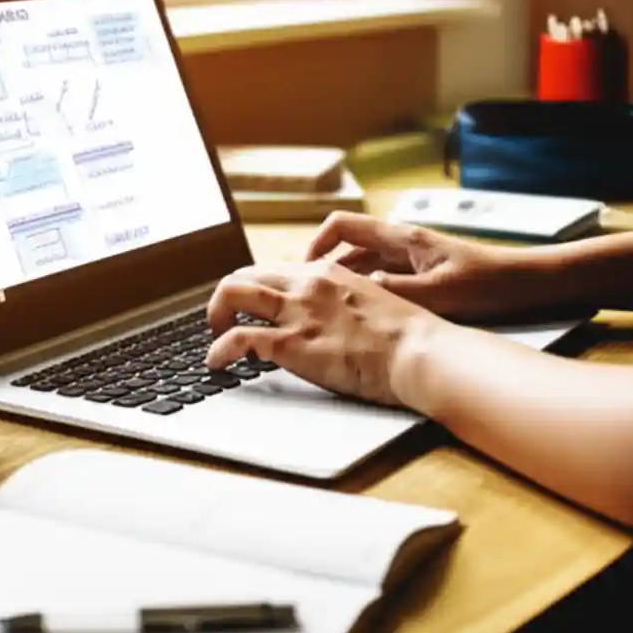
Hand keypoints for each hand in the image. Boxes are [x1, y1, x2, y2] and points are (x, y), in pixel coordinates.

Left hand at [204, 261, 443, 409]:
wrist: (419, 353)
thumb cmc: (408, 338)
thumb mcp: (373, 303)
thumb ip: (345, 302)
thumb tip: (335, 318)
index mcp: (328, 272)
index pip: (274, 269)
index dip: (256, 287)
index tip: (252, 306)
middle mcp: (307, 285)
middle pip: (245, 275)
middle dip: (228, 296)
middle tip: (225, 319)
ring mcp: (297, 312)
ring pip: (232, 295)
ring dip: (215, 314)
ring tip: (214, 335)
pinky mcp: (291, 344)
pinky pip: (237, 340)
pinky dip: (218, 350)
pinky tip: (216, 363)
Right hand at [306, 212, 553, 320]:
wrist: (527, 285)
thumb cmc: (490, 283)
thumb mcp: (439, 292)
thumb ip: (396, 291)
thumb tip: (356, 292)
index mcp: (401, 238)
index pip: (342, 226)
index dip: (316, 244)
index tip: (303, 270)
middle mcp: (402, 246)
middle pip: (347, 250)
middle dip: (323, 271)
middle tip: (305, 298)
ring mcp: (411, 262)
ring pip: (363, 269)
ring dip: (344, 286)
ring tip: (326, 312)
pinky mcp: (421, 278)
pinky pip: (382, 284)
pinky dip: (366, 297)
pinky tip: (363, 320)